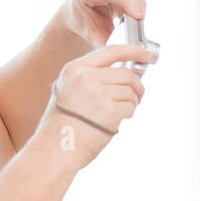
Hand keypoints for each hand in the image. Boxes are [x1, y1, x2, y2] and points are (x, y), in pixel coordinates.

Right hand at [36, 42, 150, 167]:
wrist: (54, 149)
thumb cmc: (61, 124)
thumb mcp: (67, 90)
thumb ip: (91, 77)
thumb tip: (126, 73)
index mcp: (74, 69)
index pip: (111, 51)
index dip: (133, 51)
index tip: (145, 55)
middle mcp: (86, 78)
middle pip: (126, 73)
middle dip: (137, 85)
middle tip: (137, 94)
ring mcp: (98, 94)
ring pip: (131, 91)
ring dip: (131, 102)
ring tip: (117, 112)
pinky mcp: (110, 111)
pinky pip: (130, 107)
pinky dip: (128, 114)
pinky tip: (115, 120)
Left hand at [61, 0, 146, 50]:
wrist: (78, 11)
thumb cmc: (84, 22)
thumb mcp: (92, 35)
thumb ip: (105, 43)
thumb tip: (121, 54)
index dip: (128, 1)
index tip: (139, 15)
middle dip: (136, 5)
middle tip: (140, 24)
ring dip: (137, 5)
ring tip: (131, 21)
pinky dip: (138, 2)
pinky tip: (131, 13)